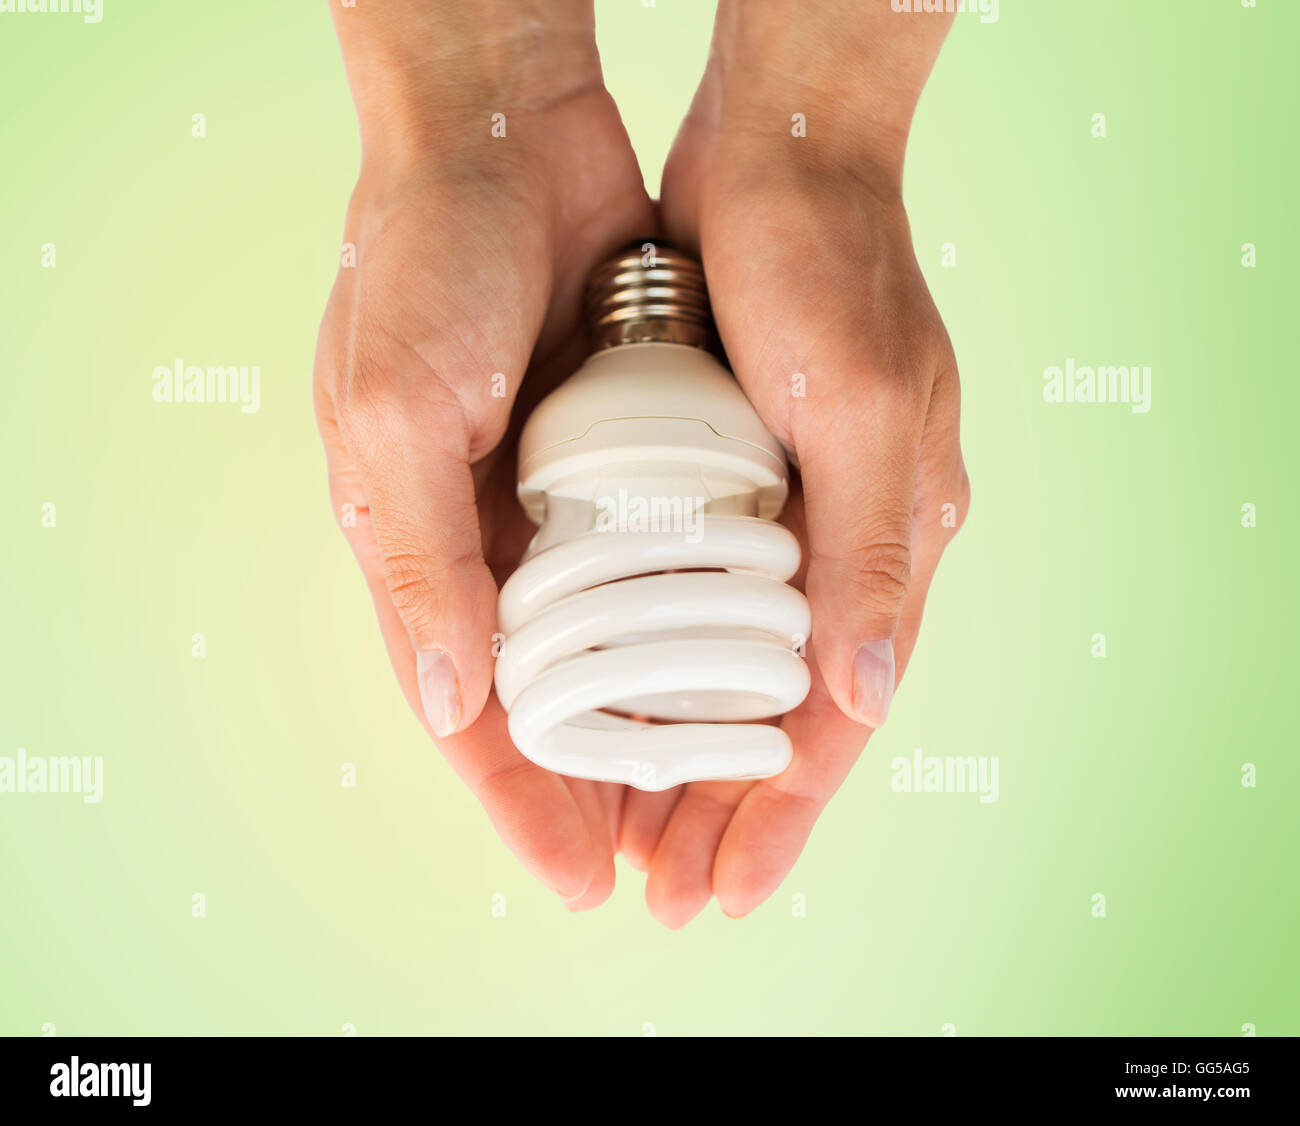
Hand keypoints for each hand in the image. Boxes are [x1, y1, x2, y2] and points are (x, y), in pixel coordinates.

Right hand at [314, 0, 652, 905]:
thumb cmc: (423, 260)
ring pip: (609, 646)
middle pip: (547, 697)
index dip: (519, 801)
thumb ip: (419, 560)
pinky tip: (735, 673)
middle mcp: (487, 537)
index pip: (470, 709)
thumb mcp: (392, 408)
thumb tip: (457, 704)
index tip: (578, 878)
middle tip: (658, 865)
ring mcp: (557, 498)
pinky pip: (658, 563)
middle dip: (596, 787)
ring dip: (651, 722)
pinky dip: (689, 627)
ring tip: (707, 800)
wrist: (500, 130)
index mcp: (415, 544)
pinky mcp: (617, 452)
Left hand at [631, 0, 968, 924]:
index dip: (776, 816)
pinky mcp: (725, 479)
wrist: (777, 151)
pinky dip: (656, 670)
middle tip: (663, 890)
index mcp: (884, 542)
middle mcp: (836, 544)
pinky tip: (615, 706)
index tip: (723, 894)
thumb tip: (859, 699)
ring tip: (632, 830)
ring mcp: (779, 515)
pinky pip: (689, 605)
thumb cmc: (828, 263)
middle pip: (775, 717)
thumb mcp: (861, 401)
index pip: (828, 720)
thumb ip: (869, 551)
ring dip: (682, 754)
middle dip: (721, 810)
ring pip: (727, 675)